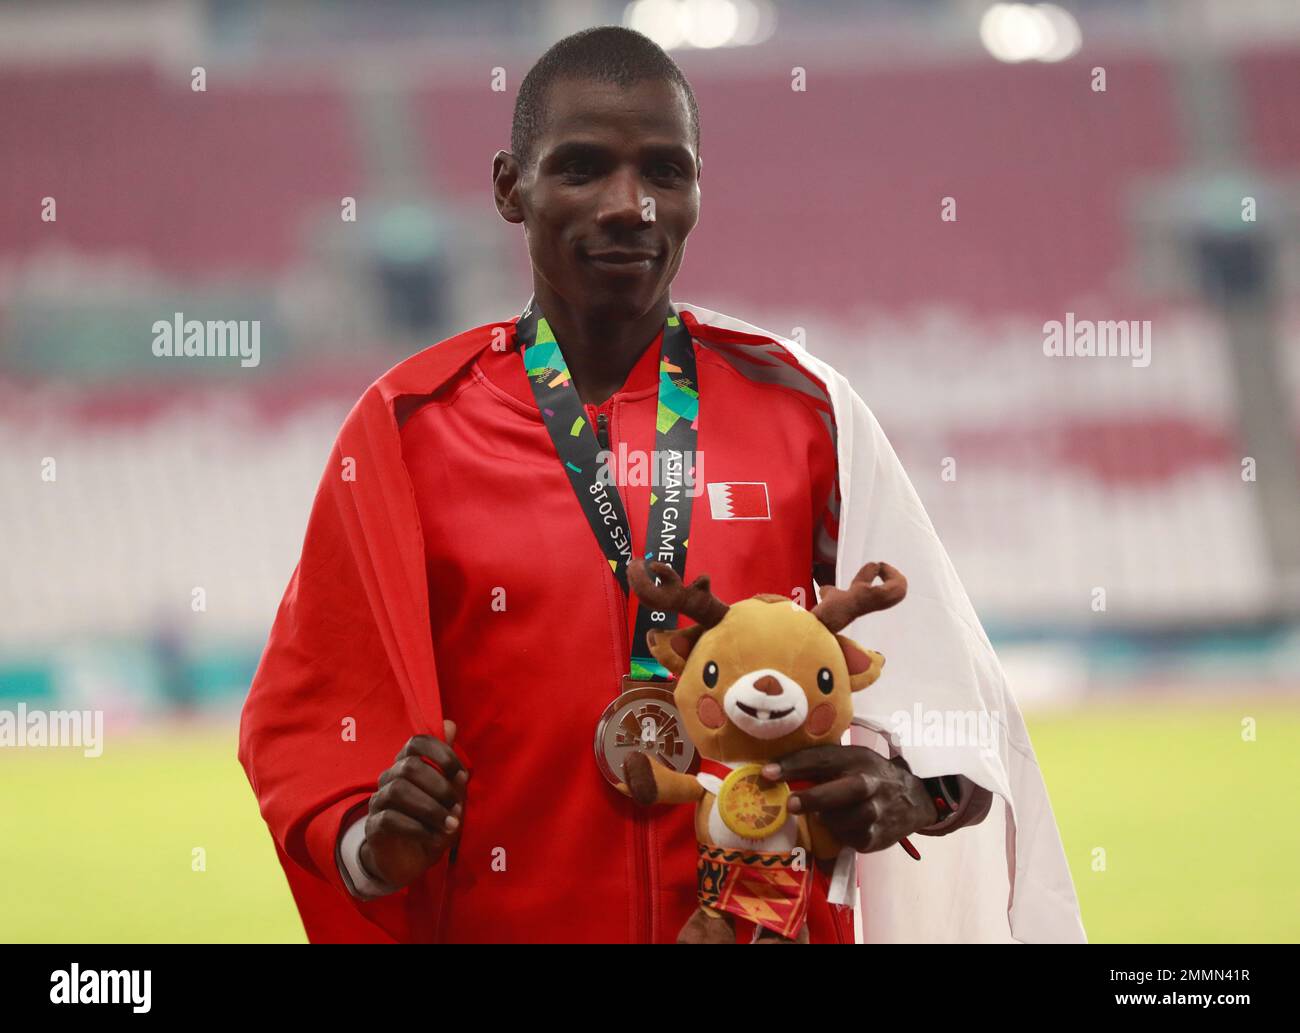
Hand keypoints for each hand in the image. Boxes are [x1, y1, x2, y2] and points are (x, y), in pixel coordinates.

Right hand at [359, 720, 467, 888]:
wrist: (410, 859)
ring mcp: (379, 801)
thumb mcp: (449, 795)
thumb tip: (450, 724)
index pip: (417, 743)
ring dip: (430, 809)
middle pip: (409, 767)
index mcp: (409, 764)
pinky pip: (389, 819)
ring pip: (398, 791)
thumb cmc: (433, 820)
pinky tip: (433, 837)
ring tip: (450, 825)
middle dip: (439, 786)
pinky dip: (417, 827)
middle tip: (458, 808)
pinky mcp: (374, 826)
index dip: (441, 753)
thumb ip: (450, 765)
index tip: (462, 775)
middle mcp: (390, 777)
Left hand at [763, 746, 937, 852]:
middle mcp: (870, 784)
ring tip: (823, 815)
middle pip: (846, 790)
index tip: (768, 772)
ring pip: (845, 820)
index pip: (824, 759)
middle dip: (815, 798)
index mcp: (858, 759)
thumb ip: (824, 763)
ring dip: (826, 820)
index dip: (794, 764)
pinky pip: (849, 839)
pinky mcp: (876, 838)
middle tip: (790, 804)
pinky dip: (839, 834)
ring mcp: (877, 812)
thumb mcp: (854, 759)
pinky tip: (841, 826)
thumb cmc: (870, 775)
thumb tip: (776, 768)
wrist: (914, 800)